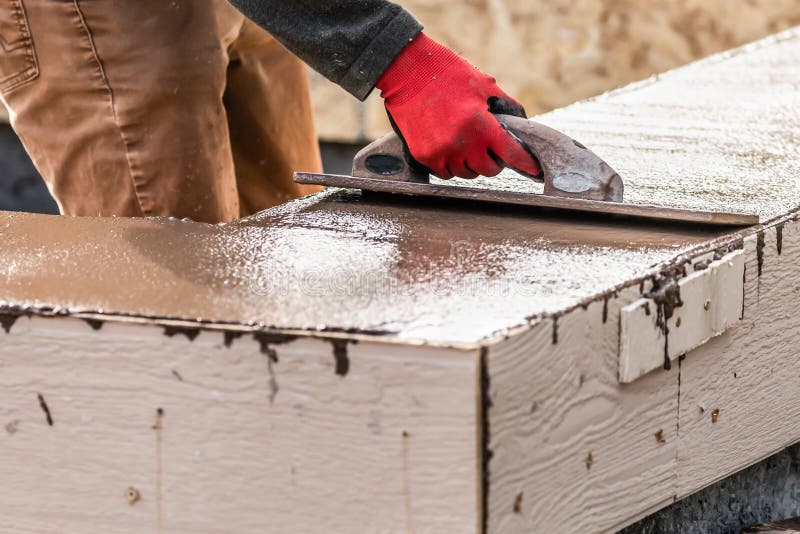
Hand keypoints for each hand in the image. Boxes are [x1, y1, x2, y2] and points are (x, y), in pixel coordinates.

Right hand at [375, 33, 540, 179]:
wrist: (408, 72)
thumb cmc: (449, 74)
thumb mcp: (484, 85)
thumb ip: (506, 106)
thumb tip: (521, 125)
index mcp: (480, 124)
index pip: (511, 153)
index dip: (525, 163)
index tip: (533, 169)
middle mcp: (462, 142)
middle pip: (488, 170)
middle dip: (492, 160)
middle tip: (488, 147)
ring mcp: (441, 152)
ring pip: (466, 173)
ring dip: (470, 163)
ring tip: (465, 144)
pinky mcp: (424, 156)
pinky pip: (445, 172)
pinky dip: (450, 164)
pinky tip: (448, 147)